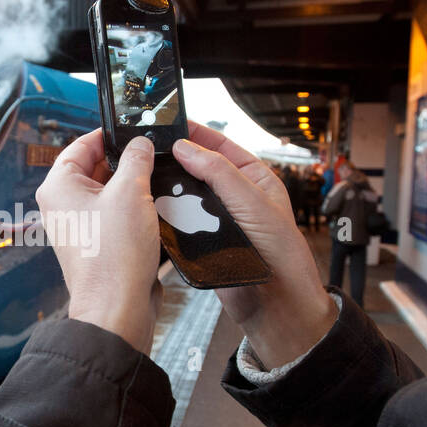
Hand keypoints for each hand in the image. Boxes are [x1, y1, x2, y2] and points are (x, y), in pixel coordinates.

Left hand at [35, 130, 161, 352]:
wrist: (117, 308)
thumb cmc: (114, 254)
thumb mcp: (131, 192)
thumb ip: (136, 159)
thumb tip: (140, 143)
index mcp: (58, 186)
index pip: (82, 144)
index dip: (110, 134)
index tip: (136, 128)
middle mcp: (63, 204)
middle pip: (97, 168)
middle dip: (127, 161)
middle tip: (156, 154)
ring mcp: (80, 226)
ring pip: (110, 192)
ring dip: (134, 186)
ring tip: (161, 179)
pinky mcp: (97, 244)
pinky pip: (116, 216)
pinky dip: (135, 209)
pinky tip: (159, 205)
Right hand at [171, 123, 336, 368]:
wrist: (275, 302)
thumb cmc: (280, 252)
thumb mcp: (251, 202)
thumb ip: (219, 173)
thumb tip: (187, 148)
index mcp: (253, 178)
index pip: (220, 146)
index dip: (196, 133)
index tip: (170, 124)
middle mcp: (233, 195)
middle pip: (198, 168)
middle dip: (176, 160)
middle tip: (149, 151)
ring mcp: (216, 218)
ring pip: (185, 195)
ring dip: (169, 188)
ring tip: (145, 175)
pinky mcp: (202, 240)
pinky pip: (179, 221)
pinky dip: (166, 215)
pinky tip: (151, 206)